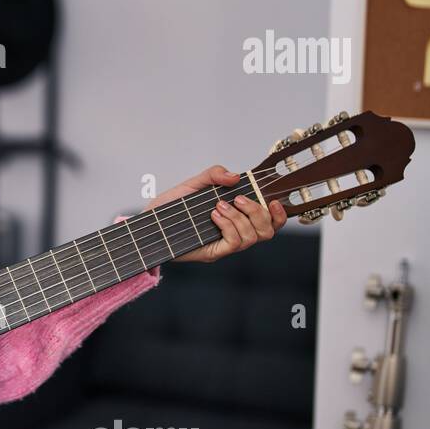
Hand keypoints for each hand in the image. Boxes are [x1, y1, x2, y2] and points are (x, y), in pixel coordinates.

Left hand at [145, 165, 286, 263]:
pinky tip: (214, 215)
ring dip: (239, 218)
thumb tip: (236, 176)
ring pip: (252, 238)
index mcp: (237, 217)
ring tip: (217, 206)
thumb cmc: (172, 206)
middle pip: (267, 231)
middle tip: (238, 199)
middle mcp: (235, 233)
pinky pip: (234, 243)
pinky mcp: (213, 253)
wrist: (149, 221)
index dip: (280, 214)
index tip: (274, 200)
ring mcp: (224, 245)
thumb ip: (214, 175)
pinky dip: (229, 226)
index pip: (270, 222)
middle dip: (258, 212)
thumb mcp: (193, 184)